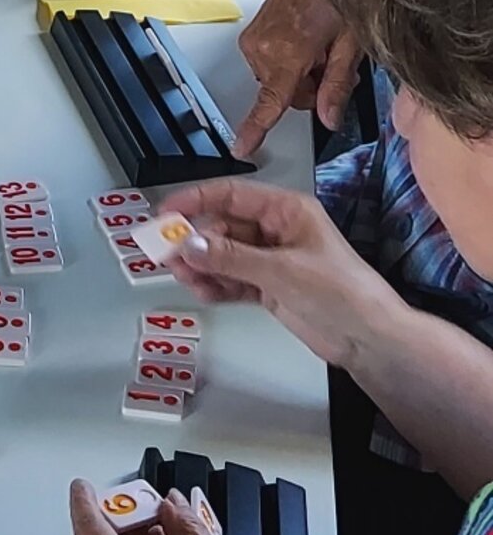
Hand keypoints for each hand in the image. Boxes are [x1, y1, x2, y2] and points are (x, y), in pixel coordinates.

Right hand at [159, 177, 402, 368]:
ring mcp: (271, 260)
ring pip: (222, 255)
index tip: (166, 213)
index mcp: (286, 210)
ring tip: (187, 278)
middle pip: (222, 227)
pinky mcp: (269, 287)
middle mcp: (276, 231)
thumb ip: (231, 257)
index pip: (231, 196)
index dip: (195, 201)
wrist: (368, 338)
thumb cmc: (344, 292)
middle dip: (195, 241)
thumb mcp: (281, 270)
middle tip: (170, 256)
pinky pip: (231, 279)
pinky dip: (215, 285)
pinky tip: (205, 291)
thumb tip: (190, 244)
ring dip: (202, 266)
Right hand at [234, 0, 362, 158]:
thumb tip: (329, 117)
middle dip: (308, 88)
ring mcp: (256, 37)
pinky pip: (269, 59)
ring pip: (277, 77)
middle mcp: (264, 47)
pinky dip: (289, 57)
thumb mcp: (352, 45)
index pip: (269, 103)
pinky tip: (308, 38)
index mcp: (288, 54)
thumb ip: (337, 86)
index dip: (254, 129)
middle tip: (332, 65)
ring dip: (300, 72)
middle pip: (283, 93)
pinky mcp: (254, 30)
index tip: (241, 146)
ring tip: (321, 45)